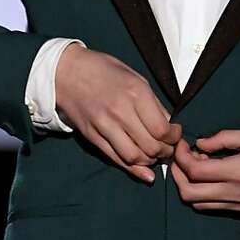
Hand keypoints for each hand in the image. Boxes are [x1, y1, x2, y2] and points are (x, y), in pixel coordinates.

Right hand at [53, 45, 179, 181]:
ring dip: (149, 161)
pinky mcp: (91, 135)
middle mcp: (120, 111)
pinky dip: (132, 168)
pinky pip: (116, 158)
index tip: (174, 134)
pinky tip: (142, 168)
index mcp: (135, 93)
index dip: (174, 138)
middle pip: (152, 147)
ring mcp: (104, 125)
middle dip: (165, 151)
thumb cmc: (102, 70)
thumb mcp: (134, 77)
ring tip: (152, 154)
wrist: (64, 71)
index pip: (163, 130)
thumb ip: (153, 103)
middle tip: (166, 147)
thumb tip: (169, 127)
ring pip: (135, 157)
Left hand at [170, 132, 239, 213]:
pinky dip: (201, 193)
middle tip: (182, 156)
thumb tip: (200, 143)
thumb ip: (224, 138)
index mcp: (237, 172)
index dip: (180, 156)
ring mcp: (238, 205)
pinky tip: (210, 177)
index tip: (182, 142)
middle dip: (176, 173)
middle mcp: (234, 193)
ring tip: (197, 166)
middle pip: (188, 192)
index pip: (193, 171)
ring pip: (197, 203)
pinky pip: (211, 206)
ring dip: (188, 184)